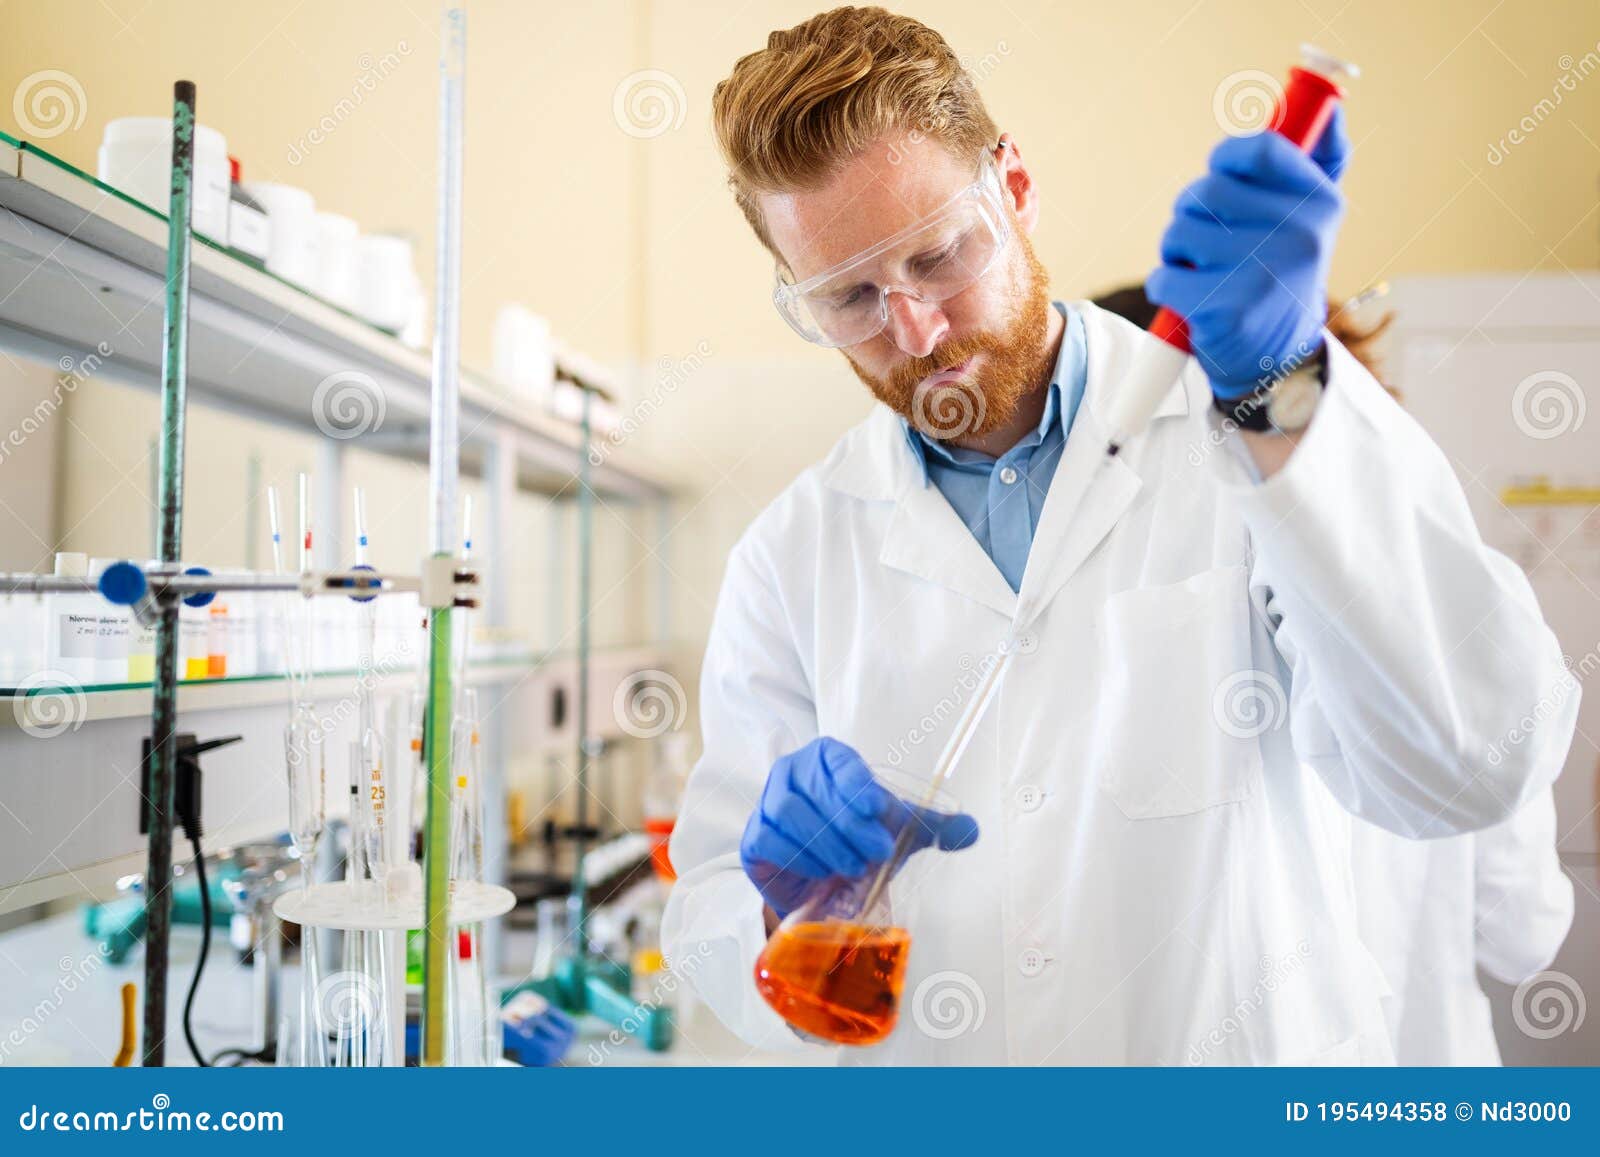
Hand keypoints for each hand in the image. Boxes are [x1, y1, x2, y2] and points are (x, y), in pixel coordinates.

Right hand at [740, 737, 978, 918]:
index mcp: (827, 758)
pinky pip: (770, 841)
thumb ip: (932, 826)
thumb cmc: (858, 840)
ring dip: (827, 845)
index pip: (840, 763)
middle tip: (878, 853)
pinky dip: (799, 859)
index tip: (878, 808)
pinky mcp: (754, 839)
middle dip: (850, 825)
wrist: (823, 879)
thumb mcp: (898, 830)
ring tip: (854, 867)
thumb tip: (973, 831)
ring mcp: (768, 804)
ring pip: (790, 814)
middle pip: (816, 791)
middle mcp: (792, 773)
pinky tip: (822, 873)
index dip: (857, 784)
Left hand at [1146, 106, 1348, 398]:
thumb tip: (1330, 106)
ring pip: (1180, 231)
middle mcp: (1296, 234)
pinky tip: (1188, 297)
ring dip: (1175, 250)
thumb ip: (1320, 162)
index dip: (1226, 157)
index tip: (1219, 174)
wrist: (1277, 359)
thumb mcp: (1314, 220)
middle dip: (1191, 212)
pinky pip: (1166, 275)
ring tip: (1198, 269)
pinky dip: (1165, 284)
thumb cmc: (1283, 276)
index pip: (1261, 149)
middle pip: (1207, 190)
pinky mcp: (1225, 308)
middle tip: (1203, 240)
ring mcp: (1260, 271)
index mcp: (1318, 204)